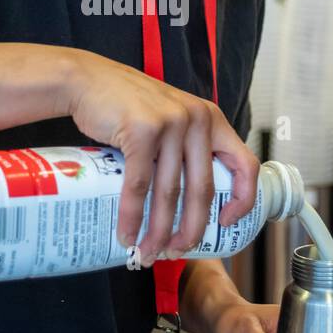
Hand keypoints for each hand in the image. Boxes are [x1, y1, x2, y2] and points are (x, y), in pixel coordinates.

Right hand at [66, 51, 258, 265]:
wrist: (87, 80)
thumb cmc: (127, 105)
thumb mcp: (171, 117)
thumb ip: (186, 146)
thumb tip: (191, 202)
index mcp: (211, 119)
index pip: (245, 164)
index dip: (243, 199)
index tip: (225, 223)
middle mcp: (197, 120)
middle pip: (203, 189)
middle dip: (190, 230)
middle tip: (176, 252)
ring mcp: (171, 123)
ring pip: (170, 192)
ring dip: (158, 230)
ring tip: (148, 252)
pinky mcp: (142, 131)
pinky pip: (140, 184)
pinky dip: (132, 215)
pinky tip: (127, 233)